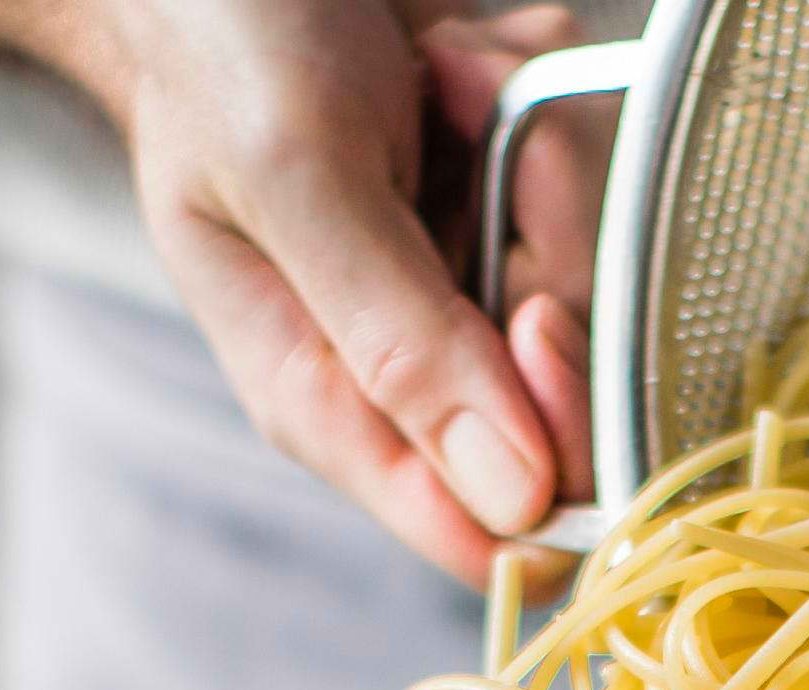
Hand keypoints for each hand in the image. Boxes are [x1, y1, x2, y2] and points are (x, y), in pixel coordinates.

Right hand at [81, 0, 601, 587]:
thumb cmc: (218, 41)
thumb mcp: (296, 177)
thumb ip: (398, 342)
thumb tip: (513, 505)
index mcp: (327, 398)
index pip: (490, 523)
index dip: (557, 442)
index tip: (541, 311)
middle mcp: (405, 359)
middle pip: (567, 384)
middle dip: (545, 233)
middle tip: (476, 123)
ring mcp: (457, 277)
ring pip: (591, 267)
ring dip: (537, 140)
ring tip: (444, 66)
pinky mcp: (492, 206)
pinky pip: (585, 178)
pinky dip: (541, 96)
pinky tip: (460, 53)